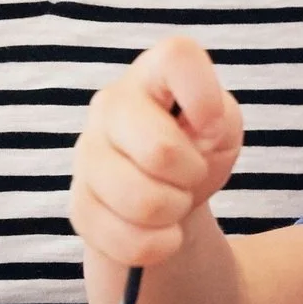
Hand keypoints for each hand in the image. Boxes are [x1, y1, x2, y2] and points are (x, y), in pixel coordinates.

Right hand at [71, 36, 243, 268]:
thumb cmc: (197, 150)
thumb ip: (219, 118)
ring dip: (173, 212)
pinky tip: (159, 232)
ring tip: (174, 202)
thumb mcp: (222, 128)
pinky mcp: (80, 205)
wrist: (168, 201)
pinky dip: (156, 245)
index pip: (177, 57)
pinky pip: (125, 239)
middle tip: (191, 176)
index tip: (210, 126)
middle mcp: (111, 106)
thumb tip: (200, 131)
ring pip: (142, 202)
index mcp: (153, 75)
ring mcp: (87, 155)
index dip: (202, 94)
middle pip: (160, 150)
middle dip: (190, 175)